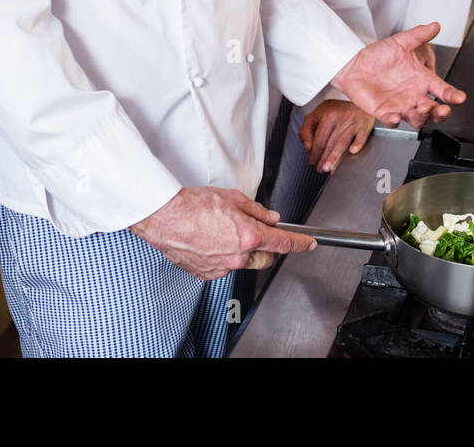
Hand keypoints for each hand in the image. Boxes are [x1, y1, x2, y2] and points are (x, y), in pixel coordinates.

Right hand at [130, 187, 315, 280]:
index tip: (309, 244)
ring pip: (245, 263)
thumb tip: (270, 218)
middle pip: (266, 258)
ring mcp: (222, 267)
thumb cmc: (193, 206)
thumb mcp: (233, 199)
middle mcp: (238, 256)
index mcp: (248, 236)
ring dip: (243, 251)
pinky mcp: (207, 274)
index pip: (284, 243)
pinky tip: (212, 242)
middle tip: (258, 232)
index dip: (300, 243)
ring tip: (225, 233)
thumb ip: (256, 211)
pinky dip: (224, 256)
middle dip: (268, 247)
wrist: (165, 218)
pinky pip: (224, 267)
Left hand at [299, 99, 374, 173]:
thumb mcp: (315, 115)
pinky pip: (361, 137)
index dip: (314, 152)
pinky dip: (357, 144)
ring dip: (336, 157)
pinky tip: (352, 152)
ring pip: (343, 142)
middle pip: (331, 142)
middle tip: (321, 169)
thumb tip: (308, 148)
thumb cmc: (335, 111)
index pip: (319, 138)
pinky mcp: (364, 126)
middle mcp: (341, 118)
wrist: (357, 100)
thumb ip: (306, 131)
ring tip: (330, 168)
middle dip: (324, 159)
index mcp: (328, 115)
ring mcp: (353, 122)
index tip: (312, 161)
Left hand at [331, 22, 465, 128]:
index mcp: (422, 80)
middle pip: (434, 111)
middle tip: (443, 110)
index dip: (452, 95)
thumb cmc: (380, 55)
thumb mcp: (401, 42)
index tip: (459, 97)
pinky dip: (394, 121)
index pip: (443, 90)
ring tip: (422, 108)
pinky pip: (392, 121)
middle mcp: (414, 96)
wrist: (356, 63)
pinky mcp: (384, 112)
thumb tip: (435, 25)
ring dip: (422, 117)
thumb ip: (419, 35)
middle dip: (441, 113)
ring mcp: (400, 106)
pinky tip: (396, 116)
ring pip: (417, 119)